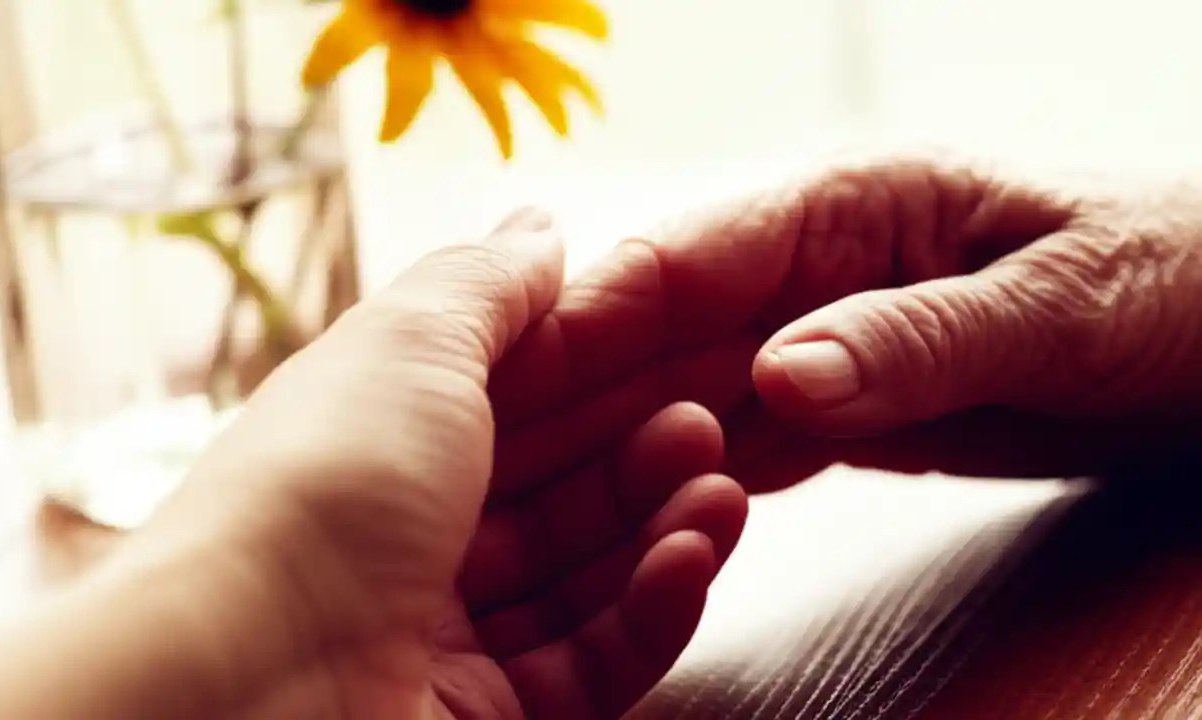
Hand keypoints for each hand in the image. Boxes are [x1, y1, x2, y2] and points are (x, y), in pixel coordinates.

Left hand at [0, 210, 743, 719]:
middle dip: (638, 455)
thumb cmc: (317, 489)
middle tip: (705, 422)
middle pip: (555, 496)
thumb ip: (486, 285)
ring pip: (584, 581)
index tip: (669, 349)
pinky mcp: (484, 719)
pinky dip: (650, 613)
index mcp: (382, 441)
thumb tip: (538, 226)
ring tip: (719, 489)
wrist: (248, 676)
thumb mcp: (409, 343)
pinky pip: (589, 665)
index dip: (595, 376)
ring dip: (661, 529)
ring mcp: (444, 635)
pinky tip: (690, 560)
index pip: (512, 405)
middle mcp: (407, 539)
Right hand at [485, 158, 1201, 493]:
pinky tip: (627, 515)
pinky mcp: (845, 398)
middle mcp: (814, 265)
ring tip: (517, 496)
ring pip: (686, 389)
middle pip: (659, 328)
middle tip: (471, 450)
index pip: (687, 255)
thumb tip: (780, 376)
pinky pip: (744, 438)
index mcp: (853, 205)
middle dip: (565, 388)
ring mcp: (822, 333)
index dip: (587, 315)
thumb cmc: (1175, 279)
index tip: (499, 373)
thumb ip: (920, 338)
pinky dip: (688, 477)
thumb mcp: (1062, 302)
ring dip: (607, 441)